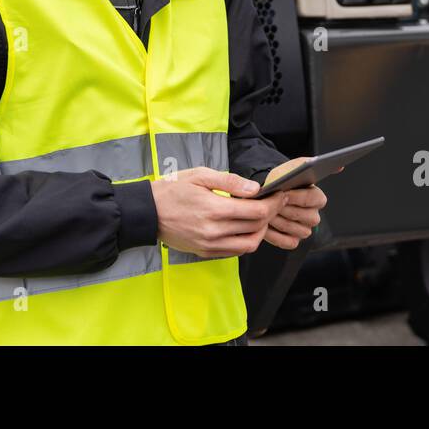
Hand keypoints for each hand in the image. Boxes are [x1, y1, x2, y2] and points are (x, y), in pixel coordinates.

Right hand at [150, 166, 289, 258]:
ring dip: (260, 231)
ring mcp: (210, 245)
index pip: (257, 212)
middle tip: (274, 203)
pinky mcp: (206, 253)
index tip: (280, 195)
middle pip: (257, 228)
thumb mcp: (199, 175)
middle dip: (271, 214)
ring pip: (249, 244)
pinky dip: (245, 240)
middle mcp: (214, 232)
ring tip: (260, 216)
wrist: (148, 212)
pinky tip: (244, 227)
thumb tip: (255, 189)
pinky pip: (235, 251)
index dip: (274, 204)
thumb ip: (230, 181)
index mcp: (214, 209)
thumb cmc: (173, 190)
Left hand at [259, 156, 337, 249]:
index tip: (284, 192)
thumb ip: (310, 163)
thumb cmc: (279, 179)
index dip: (299, 197)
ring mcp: (304, 230)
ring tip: (266, 212)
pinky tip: (265, 225)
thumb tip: (339, 167)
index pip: (315, 199)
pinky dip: (275, 235)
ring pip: (297, 230)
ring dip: (280, 221)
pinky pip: (287, 242)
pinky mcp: (292, 241)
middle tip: (272, 202)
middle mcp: (313, 216)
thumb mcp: (292, 167)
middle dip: (287, 209)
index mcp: (317, 198)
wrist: (263, 192)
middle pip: (308, 217)